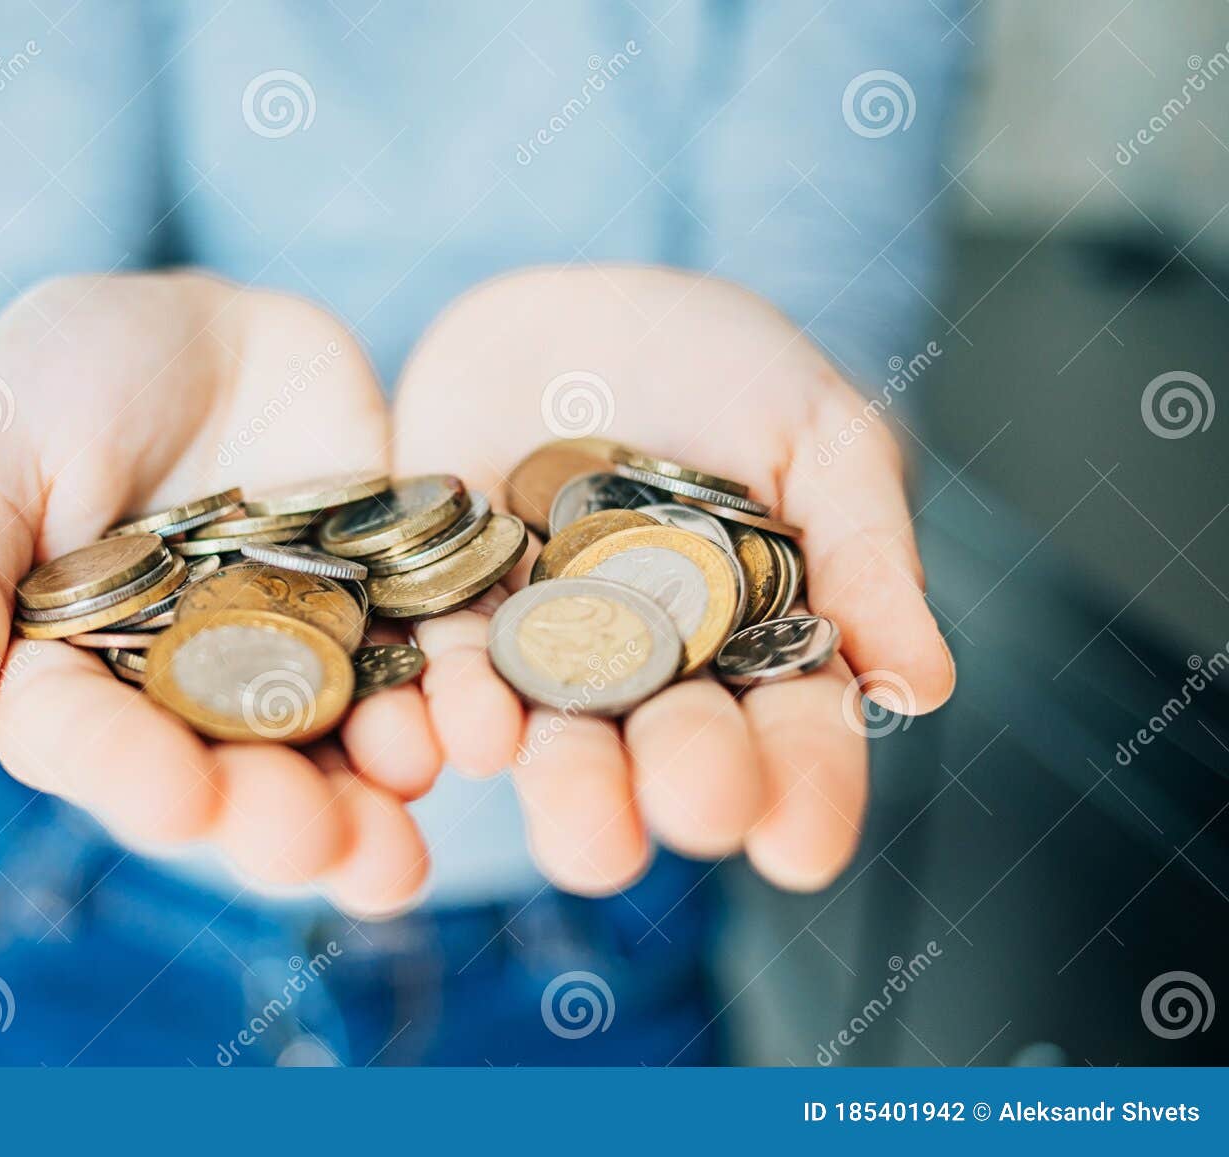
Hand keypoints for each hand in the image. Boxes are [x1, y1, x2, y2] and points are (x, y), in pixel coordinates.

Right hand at [0, 274, 440, 916]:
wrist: (208, 319)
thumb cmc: (60, 375)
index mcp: (67, 673)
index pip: (88, 743)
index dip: (129, 775)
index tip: (176, 796)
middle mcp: (181, 696)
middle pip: (223, 777)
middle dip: (267, 819)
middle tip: (309, 841)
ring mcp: (288, 666)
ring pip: (326, 760)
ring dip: (365, 808)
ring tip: (399, 851)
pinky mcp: (376, 623)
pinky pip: (413, 679)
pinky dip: (440, 714)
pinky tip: (466, 737)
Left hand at [389, 266, 955, 892]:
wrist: (572, 311)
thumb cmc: (722, 366)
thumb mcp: (815, 432)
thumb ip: (862, 550)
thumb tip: (923, 686)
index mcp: (759, 648)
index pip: (793, 733)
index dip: (801, 789)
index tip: (800, 846)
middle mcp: (653, 674)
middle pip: (668, 753)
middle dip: (680, 785)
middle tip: (691, 812)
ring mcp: (547, 651)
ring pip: (555, 738)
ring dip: (565, 785)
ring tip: (583, 825)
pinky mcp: (452, 615)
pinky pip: (450, 669)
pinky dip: (455, 705)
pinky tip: (470, 734)